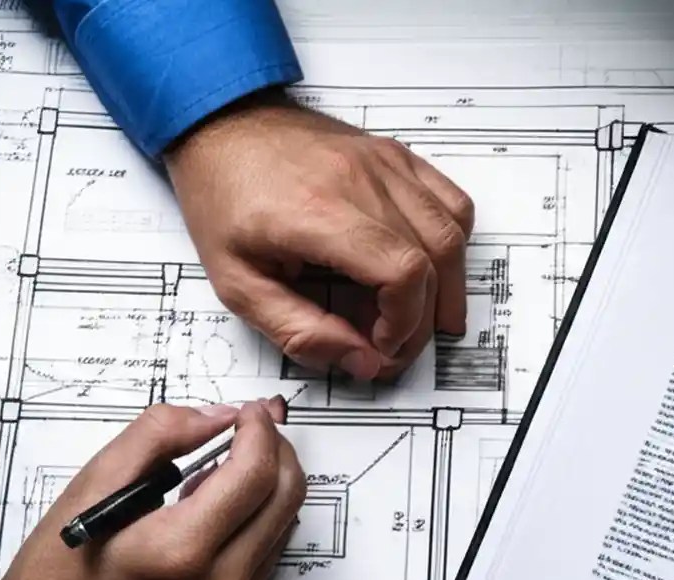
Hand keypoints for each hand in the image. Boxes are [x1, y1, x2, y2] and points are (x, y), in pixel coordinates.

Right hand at [0, 399, 305, 579]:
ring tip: (222, 471)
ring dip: (268, 486)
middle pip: (285, 498)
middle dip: (275, 451)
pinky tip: (216, 512)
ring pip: (282, 528)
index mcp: (178, 554)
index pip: (254, 474)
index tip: (248, 411)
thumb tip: (215, 415)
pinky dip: (255, 523)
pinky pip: (266, 559)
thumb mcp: (90, 488)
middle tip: (250, 429)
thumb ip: (157, 436)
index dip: (259, 430)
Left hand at [163, 88, 474, 380]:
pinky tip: (432, 266)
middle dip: (423, 318)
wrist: (220, 126)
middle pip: (433, 259)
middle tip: (395, 344)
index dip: (404, 322)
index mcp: (319, 212)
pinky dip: (453, 241)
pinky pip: (450, 200)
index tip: (380, 344)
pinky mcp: (393, 157)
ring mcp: (383, 165)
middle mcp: (360, 181)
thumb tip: (360, 360)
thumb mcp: (238, 284)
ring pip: (451, 231)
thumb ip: (299, 330)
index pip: (403, 272)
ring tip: (425, 318)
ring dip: (448, 285)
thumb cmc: (222, 196)